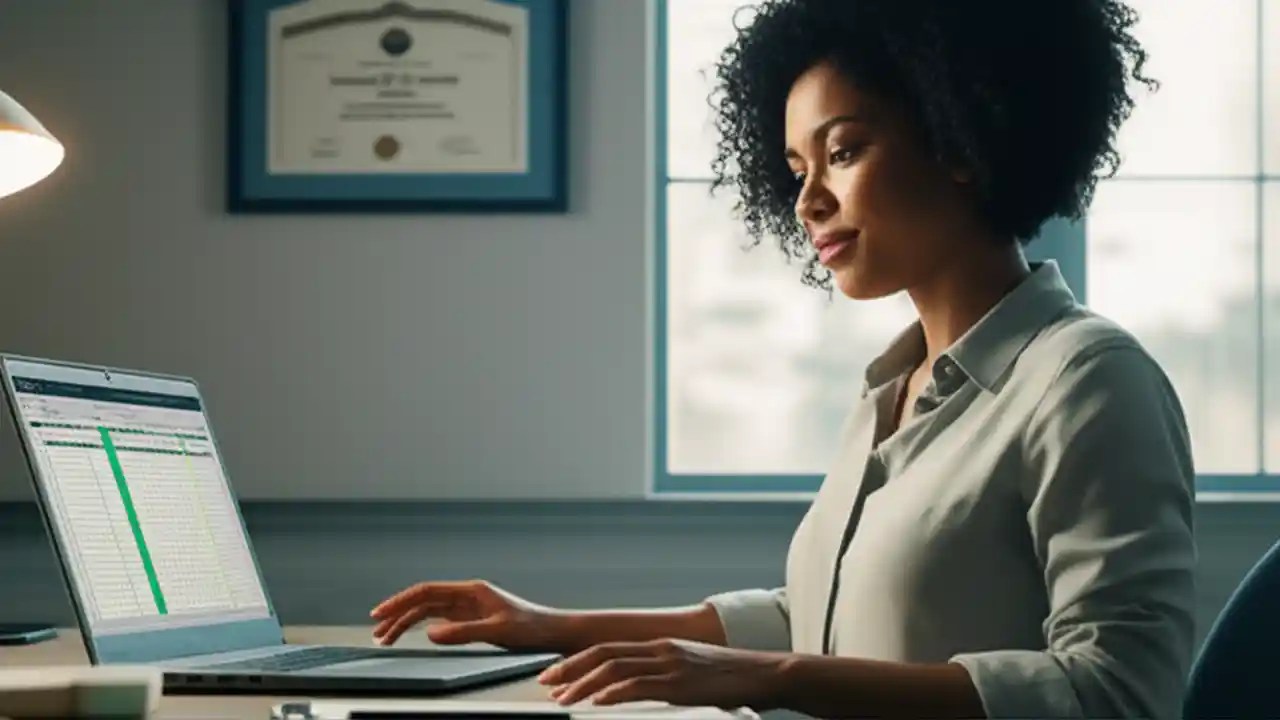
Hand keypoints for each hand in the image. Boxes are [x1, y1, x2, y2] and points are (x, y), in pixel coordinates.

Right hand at [370, 579, 566, 650]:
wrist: (552, 633)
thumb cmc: (532, 628)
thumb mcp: (498, 630)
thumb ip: (465, 632)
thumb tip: (430, 633)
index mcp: (471, 590)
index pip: (427, 591)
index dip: (400, 601)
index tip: (380, 613)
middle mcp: (467, 596)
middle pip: (423, 601)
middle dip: (397, 613)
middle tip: (376, 630)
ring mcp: (468, 609)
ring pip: (428, 612)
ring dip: (406, 623)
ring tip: (385, 638)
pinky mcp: (471, 621)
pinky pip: (439, 622)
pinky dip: (421, 628)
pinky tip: (409, 637)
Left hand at [536, 638, 786, 708]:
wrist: (765, 674)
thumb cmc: (731, 678)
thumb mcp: (691, 671)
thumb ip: (663, 677)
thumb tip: (638, 690)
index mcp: (661, 645)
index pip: (608, 648)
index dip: (578, 660)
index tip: (555, 674)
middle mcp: (661, 649)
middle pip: (603, 653)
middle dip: (570, 669)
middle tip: (546, 684)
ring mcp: (671, 664)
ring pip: (615, 668)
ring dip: (584, 684)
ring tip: (564, 699)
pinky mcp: (681, 684)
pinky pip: (639, 686)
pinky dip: (614, 693)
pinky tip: (597, 702)